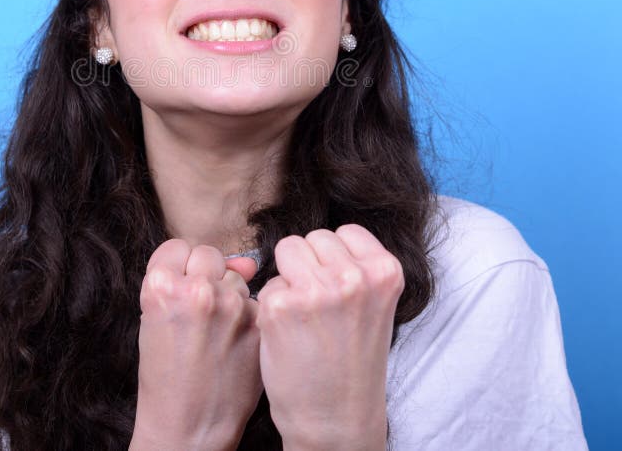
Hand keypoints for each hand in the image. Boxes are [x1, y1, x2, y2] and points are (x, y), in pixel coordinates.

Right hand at [133, 240, 262, 450]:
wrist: (188, 430)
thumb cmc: (166, 378)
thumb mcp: (154, 322)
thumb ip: (186, 281)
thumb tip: (242, 262)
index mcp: (161, 287)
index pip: (177, 247)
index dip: (179, 268)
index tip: (180, 287)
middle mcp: (196, 290)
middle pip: (208, 254)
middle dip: (205, 275)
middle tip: (199, 309)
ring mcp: (230, 306)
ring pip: (235, 276)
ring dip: (228, 294)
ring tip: (215, 332)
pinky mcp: (256, 323)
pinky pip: (254, 301)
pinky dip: (247, 317)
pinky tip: (233, 343)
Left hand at [256, 225, 403, 450]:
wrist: (337, 421)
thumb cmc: (352, 363)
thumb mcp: (373, 305)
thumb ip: (356, 268)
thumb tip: (320, 238)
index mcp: (385, 272)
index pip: (345, 232)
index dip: (334, 259)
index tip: (338, 289)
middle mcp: (353, 277)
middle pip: (313, 237)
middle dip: (309, 265)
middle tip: (319, 307)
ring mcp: (316, 290)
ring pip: (287, 249)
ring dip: (288, 276)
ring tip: (303, 315)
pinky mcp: (279, 306)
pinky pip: (268, 283)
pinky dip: (272, 305)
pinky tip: (287, 333)